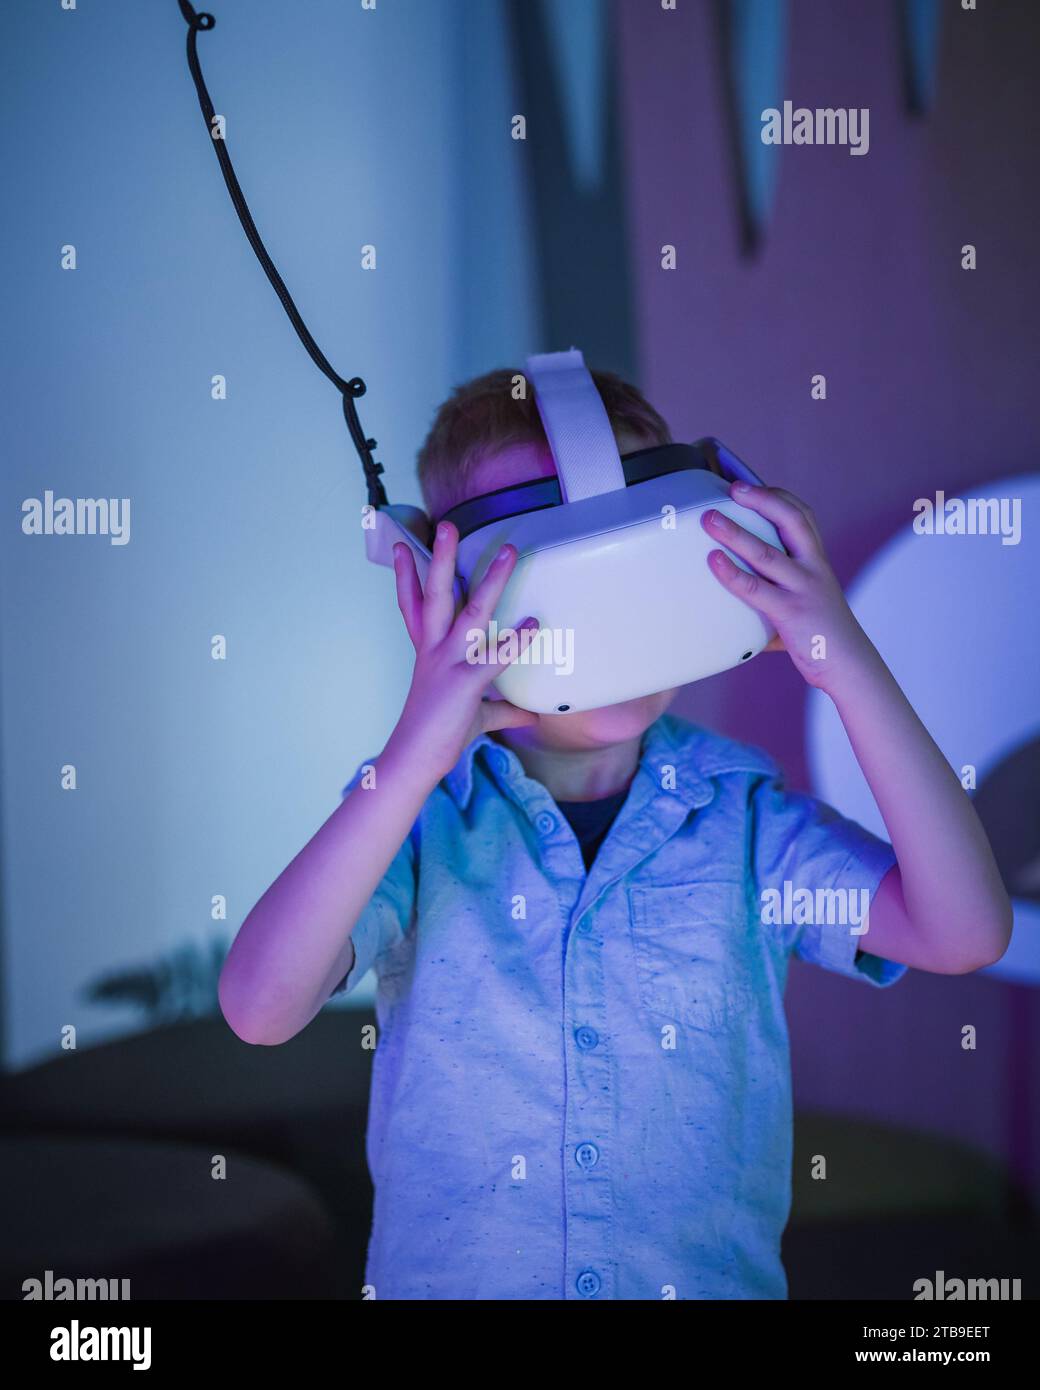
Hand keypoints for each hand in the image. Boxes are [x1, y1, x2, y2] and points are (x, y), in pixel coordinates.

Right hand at [389, 520, 540, 779]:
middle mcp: (434, 650)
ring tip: (508, 552)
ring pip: (471, 613)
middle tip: (445, 525)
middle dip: (439, 558)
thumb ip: (503, 709)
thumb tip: (529, 713)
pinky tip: (532, 625)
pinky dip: (516, 641)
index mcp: (428, 652)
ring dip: (490, 581)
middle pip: (435, 594)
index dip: (405, 576)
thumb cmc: (439, 735)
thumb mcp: (476, 716)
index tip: (399, 547)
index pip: (412, 606)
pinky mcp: (464, 683)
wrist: (414, 760)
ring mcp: (449, 663)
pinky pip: (495, 657)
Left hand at [700, 481, 874, 694]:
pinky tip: (713, 561)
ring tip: (709, 518)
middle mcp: (813, 568)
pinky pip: (756, 588)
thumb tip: (733, 594)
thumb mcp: (804, 601)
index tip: (748, 481)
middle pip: (791, 520)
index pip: (802, 514)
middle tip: (731, 488)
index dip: (775, 495)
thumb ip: (774, 591)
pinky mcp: (791, 612)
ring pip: (767, 552)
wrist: (849, 665)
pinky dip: (732, 573)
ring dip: (736, 532)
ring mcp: (803, 589)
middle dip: (761, 499)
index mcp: (817, 561)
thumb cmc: (821, 634)